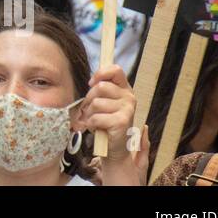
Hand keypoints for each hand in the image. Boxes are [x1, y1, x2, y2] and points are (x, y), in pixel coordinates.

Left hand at [80, 64, 144, 184]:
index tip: (92, 83)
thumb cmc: (106, 122)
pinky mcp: (121, 121)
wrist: (115, 148)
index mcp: (125, 89)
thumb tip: (92, 81)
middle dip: (89, 99)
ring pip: (95, 103)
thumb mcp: (104, 102)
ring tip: (94, 120)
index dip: (101, 73)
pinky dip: (90, 124)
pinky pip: (96, 117)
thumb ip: (100, 90)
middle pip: (100, 87)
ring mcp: (127, 109)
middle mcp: (129, 97)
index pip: (116, 70)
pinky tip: (96, 128)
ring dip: (89, 114)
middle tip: (90, 110)